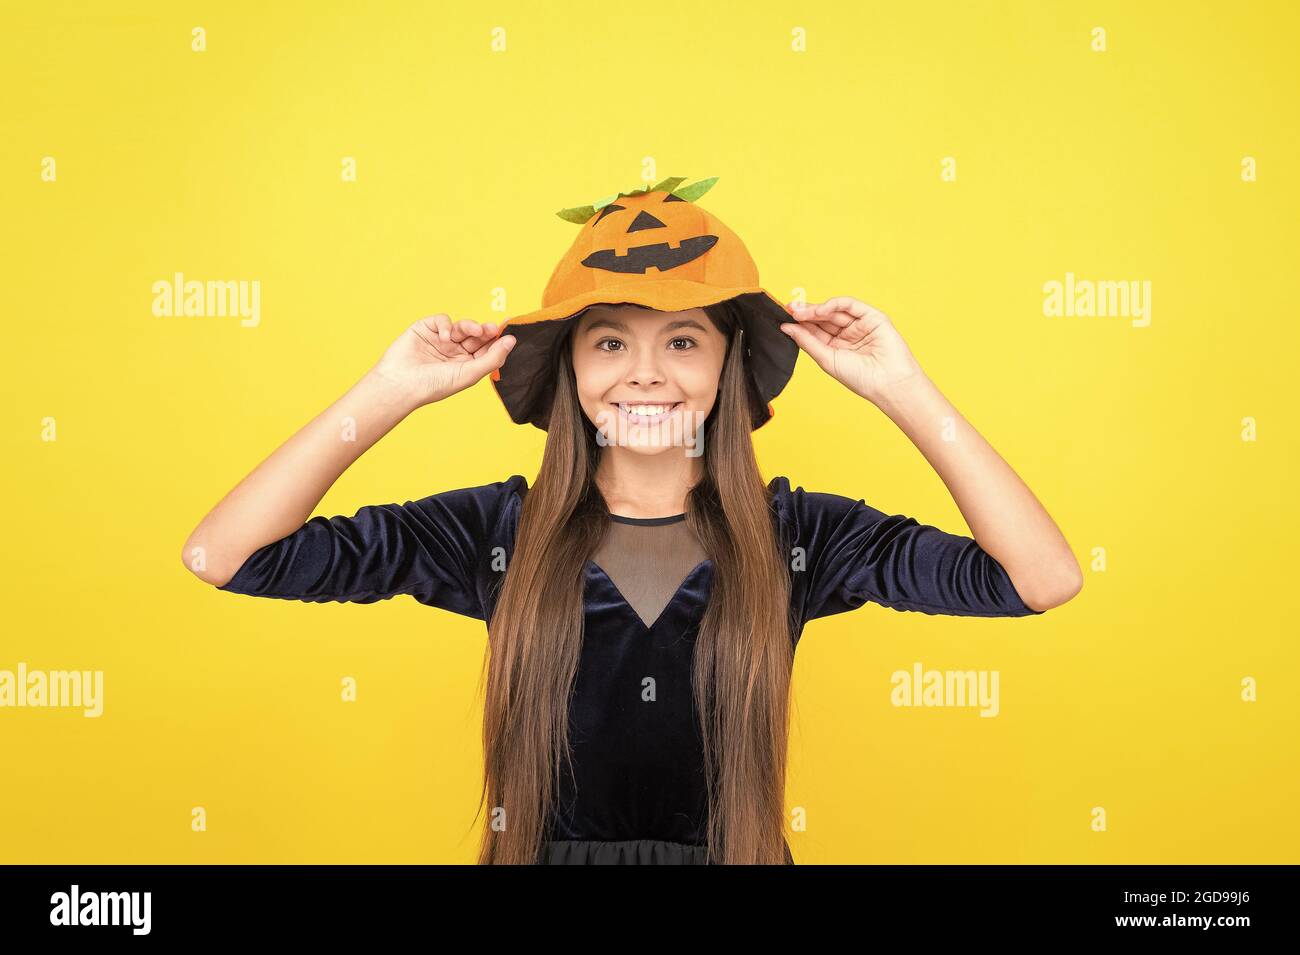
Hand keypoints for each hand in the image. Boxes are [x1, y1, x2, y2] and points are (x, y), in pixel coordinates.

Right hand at [368, 314, 515, 408]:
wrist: (400, 383)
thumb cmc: (434, 385)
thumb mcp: (470, 374)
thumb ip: (493, 358)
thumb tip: (512, 341)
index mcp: (466, 365)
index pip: (486, 349)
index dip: (497, 340)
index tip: (508, 332)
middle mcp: (454, 352)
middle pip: (476, 336)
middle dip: (485, 331)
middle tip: (491, 328)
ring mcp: (440, 339)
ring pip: (462, 326)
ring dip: (469, 326)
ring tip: (472, 331)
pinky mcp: (425, 329)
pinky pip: (442, 320)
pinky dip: (447, 325)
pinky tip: (446, 337)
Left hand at [780, 296, 924, 403]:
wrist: (888, 382)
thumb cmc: (860, 378)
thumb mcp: (826, 359)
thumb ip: (807, 342)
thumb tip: (786, 328)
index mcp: (836, 347)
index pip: (815, 331)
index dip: (800, 323)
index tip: (783, 318)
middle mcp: (847, 335)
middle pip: (823, 319)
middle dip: (806, 313)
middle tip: (790, 309)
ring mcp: (860, 325)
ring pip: (834, 311)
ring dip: (816, 309)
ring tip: (800, 310)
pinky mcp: (872, 317)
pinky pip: (850, 305)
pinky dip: (834, 304)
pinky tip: (820, 310)